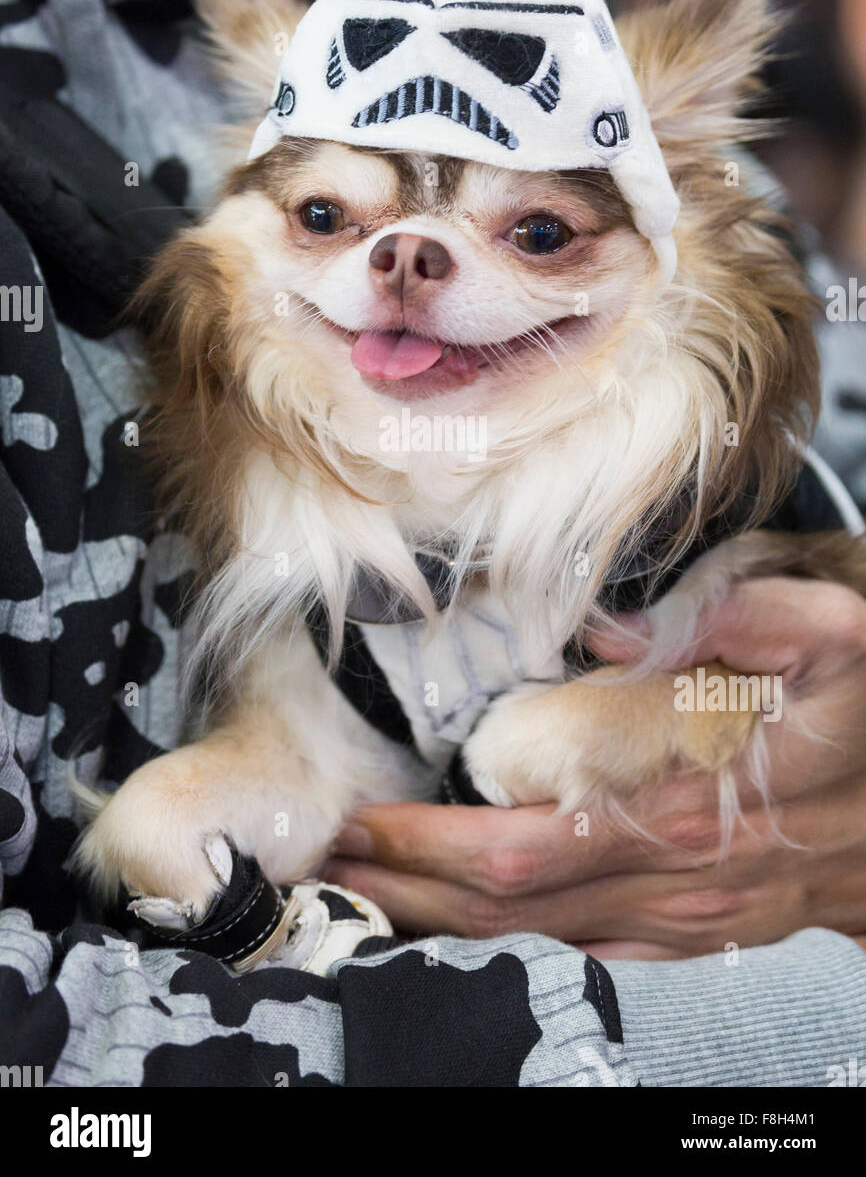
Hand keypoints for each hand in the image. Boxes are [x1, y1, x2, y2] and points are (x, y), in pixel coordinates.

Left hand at [324, 576, 865, 957]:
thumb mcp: (837, 636)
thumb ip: (740, 619)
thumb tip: (620, 629)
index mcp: (683, 810)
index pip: (521, 848)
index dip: (429, 845)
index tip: (360, 822)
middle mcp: (672, 883)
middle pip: (507, 910)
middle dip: (406, 888)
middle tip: (328, 860)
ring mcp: (683, 922)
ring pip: (535, 941)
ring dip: (442, 919)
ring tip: (368, 887)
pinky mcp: (695, 934)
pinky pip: (582, 954)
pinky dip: (506, 942)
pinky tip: (458, 924)